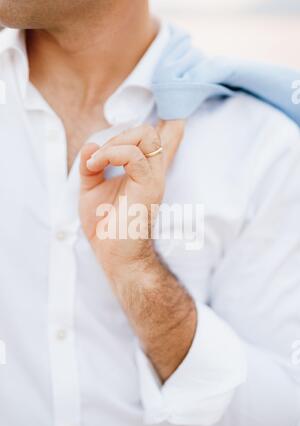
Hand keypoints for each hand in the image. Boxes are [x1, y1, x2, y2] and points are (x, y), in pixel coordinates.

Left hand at [79, 120, 184, 276]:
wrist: (116, 257)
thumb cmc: (107, 227)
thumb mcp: (91, 191)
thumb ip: (91, 167)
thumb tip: (91, 145)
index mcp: (144, 172)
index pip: (164, 140)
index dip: (169, 123)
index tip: (173, 113)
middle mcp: (153, 172)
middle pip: (151, 130)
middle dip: (121, 133)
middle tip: (101, 157)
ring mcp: (153, 179)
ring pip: (145, 135)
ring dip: (115, 142)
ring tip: (98, 162)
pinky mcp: (148, 188)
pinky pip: (134, 156)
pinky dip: (111, 154)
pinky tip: (97, 166)